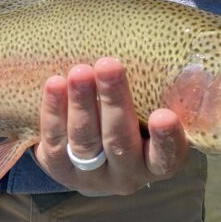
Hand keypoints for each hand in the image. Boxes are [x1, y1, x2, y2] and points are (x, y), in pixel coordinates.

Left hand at [33, 57, 188, 194]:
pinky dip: (54, 111)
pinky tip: (55, 84)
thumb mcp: (147, 114)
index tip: (164, 115)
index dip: (165, 139)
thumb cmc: (130, 124)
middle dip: (113, 101)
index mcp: (154, 165)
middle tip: (109, 65)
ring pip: (85, 141)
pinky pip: (54, 140)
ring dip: (82, 103)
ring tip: (80, 72)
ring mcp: (90, 176)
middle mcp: (125, 175)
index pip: (166, 157)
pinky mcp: (59, 168)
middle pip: (119, 141)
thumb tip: (152, 45)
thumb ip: (152, 93)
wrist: (92, 157)